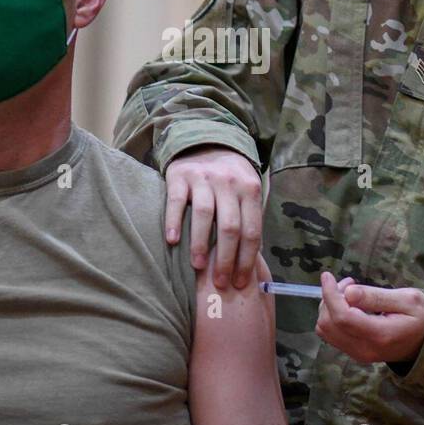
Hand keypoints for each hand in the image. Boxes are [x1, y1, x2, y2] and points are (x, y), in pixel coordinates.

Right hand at [164, 146, 262, 288]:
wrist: (205, 142)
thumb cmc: (228, 180)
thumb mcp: (245, 193)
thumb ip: (247, 220)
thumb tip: (250, 262)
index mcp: (250, 189)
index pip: (251, 231)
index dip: (247, 259)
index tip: (241, 282)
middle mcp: (229, 182)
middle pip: (230, 227)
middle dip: (226, 259)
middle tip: (220, 282)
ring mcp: (204, 177)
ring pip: (204, 215)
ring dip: (200, 244)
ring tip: (198, 267)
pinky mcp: (180, 175)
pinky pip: (177, 201)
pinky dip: (174, 222)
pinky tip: (172, 242)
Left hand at [315, 272, 423, 364]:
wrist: (423, 342)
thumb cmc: (419, 317)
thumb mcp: (408, 300)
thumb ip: (377, 296)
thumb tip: (348, 292)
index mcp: (381, 334)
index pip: (343, 317)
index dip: (330, 295)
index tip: (328, 275)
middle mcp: (365, 349)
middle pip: (329, 324)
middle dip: (330, 297)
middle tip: (348, 282)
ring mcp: (357, 354)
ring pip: (325, 329)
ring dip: (329, 306)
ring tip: (348, 291)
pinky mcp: (352, 352)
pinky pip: (330, 334)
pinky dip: (331, 315)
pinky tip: (346, 305)